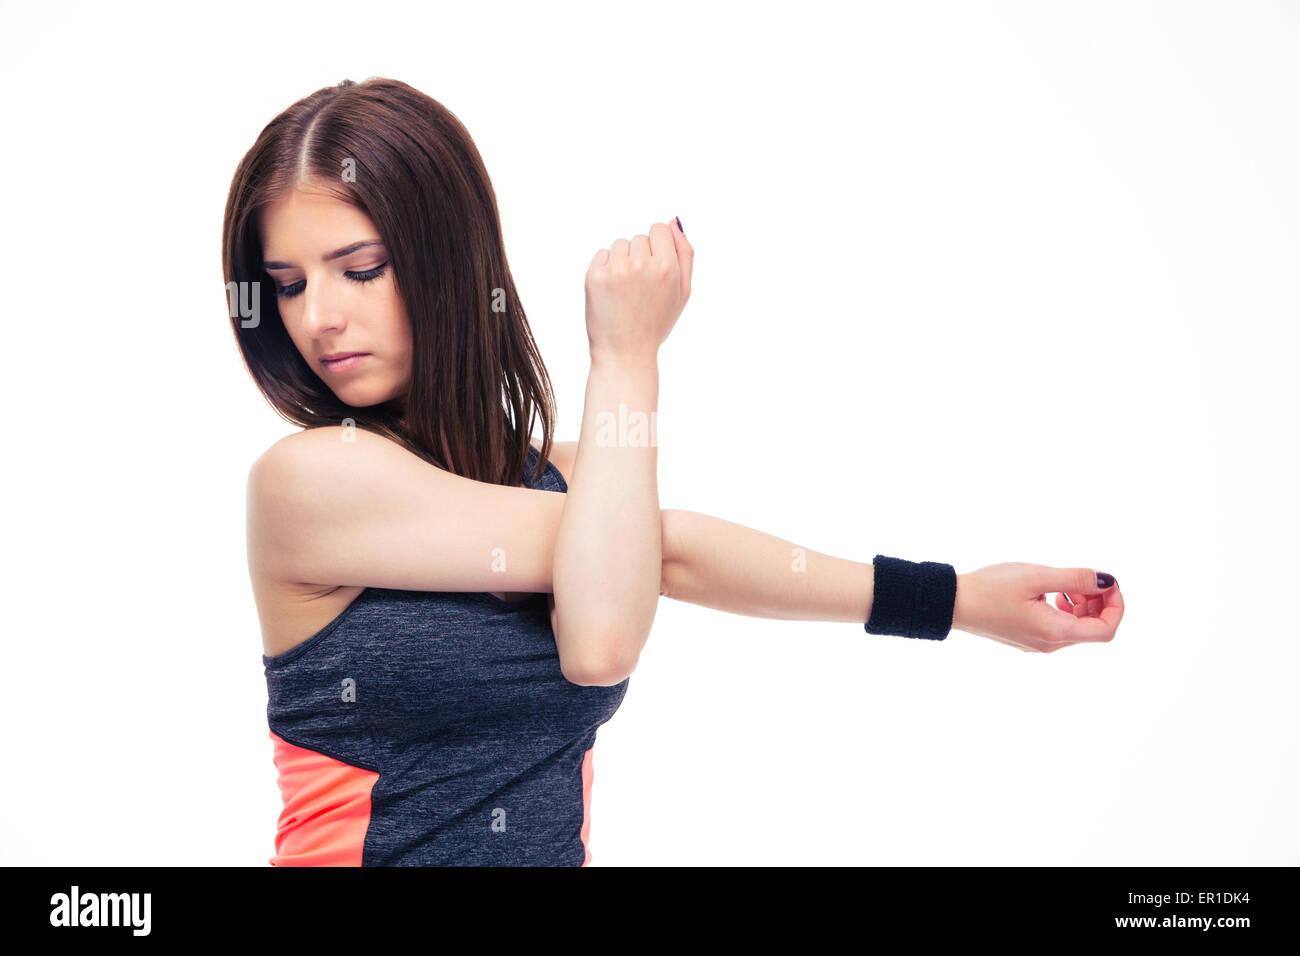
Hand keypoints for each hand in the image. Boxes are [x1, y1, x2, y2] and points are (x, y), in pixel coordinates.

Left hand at [585, 217, 692, 364]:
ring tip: (625, 291)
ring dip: (622, 261)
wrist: (625, 353)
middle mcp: (642, 264)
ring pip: (620, 245)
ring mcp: (616, 269)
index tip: (654, 269)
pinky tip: (612, 291)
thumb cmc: (656, 323)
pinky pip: (602, 254)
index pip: (659, 229)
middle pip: (639, 238)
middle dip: (640, 256)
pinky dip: (606, 268)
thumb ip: (685, 255)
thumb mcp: (683, 292)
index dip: (657, 248)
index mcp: (667, 267)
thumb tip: (674, 222)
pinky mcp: (594, 276)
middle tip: (640, 289)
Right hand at [953, 562, 1123, 652]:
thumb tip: (1105, 581)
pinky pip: (1058, 627)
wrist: (953, 603)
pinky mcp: (1026, 637)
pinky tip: (1049, 593)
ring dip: (1081, 604)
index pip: (1106, 629)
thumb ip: (1074, 578)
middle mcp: (1049, 644)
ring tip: (1064, 584)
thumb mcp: (1035, 576)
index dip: (1116, 605)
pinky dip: (1064, 609)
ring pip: (1075, 628)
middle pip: (1092, 629)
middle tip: (1085, 577)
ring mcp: (1037, 643)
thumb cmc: (990, 589)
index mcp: (1055, 632)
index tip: (1106, 582)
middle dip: (1098, 601)